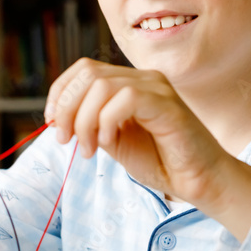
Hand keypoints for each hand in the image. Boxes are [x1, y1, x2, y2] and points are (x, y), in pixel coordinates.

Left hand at [44, 58, 230, 207]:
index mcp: (129, 83)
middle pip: (88, 73)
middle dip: (66, 108)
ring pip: (102, 85)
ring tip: (90, 149)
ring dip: (84, 120)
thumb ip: (91, 123)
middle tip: (66, 140)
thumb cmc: (161, 160)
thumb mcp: (113, 140)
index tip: (53, 124)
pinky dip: (107, 121)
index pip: (84, 69)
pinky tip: (110, 142)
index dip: (60, 92)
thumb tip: (59, 117)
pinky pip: (126, 99)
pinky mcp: (168, 105)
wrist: (198, 180)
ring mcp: (157, 88)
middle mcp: (143, 78)